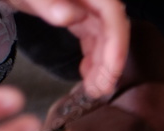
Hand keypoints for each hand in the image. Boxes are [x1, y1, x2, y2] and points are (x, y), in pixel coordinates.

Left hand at [9, 0, 128, 96]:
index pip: (112, 16)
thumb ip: (48, 2)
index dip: (116, 45)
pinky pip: (92, 37)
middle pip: (111, 30)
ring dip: (102, 64)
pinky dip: (92, 56)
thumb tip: (69, 17)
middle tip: (101, 89)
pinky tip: (87, 73)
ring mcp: (86, 4)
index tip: (111, 72)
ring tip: (94, 88)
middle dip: (109, 61)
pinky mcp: (78, 12)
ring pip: (104, 37)